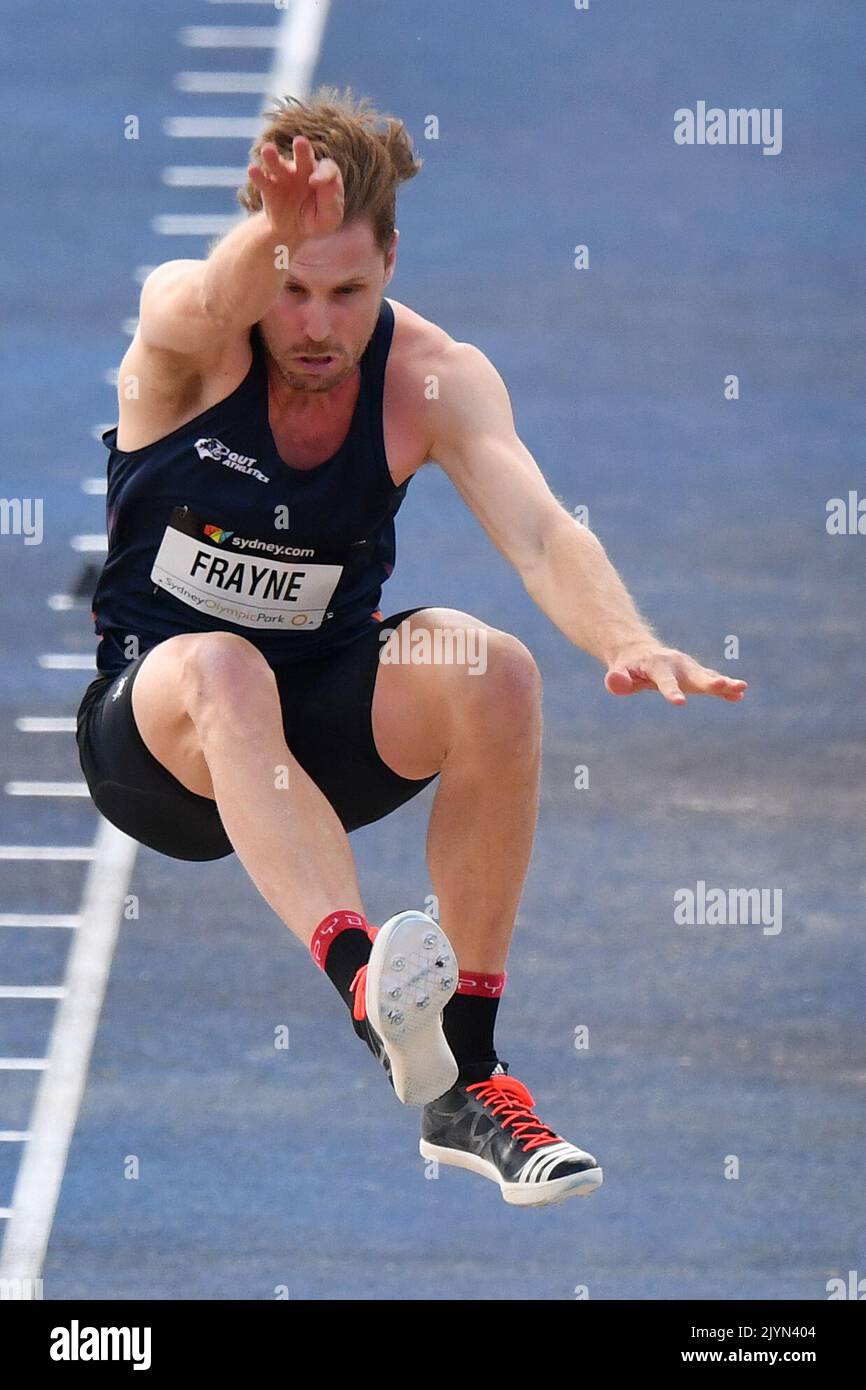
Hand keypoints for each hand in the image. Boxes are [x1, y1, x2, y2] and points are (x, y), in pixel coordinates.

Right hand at [246, 136, 344, 245]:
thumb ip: (331, 203)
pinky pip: (262, 180)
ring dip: (272, 157)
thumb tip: (326, 184)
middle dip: (302, 150)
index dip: (323, 174)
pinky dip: (257, 175)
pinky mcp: (269, 187)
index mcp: (324, 175)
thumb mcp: (329, 219)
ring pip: (278, 163)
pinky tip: (252, 169)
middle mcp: (304, 169)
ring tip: (267, 150)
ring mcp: (284, 176)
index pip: (327, 169)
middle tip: (300, 142)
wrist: (294, 231)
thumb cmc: (317, 221)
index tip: (315, 183)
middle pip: (304, 156)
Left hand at [604, 643, 747, 705]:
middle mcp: (677, 664)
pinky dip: (725, 689)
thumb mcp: (617, 673)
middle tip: (723, 685)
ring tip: (742, 689)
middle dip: (709, 682)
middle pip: (695, 675)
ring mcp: (689, 668)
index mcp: (657, 665)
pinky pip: (712, 681)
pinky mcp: (696, 674)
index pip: (665, 681)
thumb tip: (616, 683)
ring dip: (725, 683)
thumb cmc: (626, 668)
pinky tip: (739, 695)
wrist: (638, 652)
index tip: (680, 703)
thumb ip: (617, 679)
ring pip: (708, 676)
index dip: (671, 691)